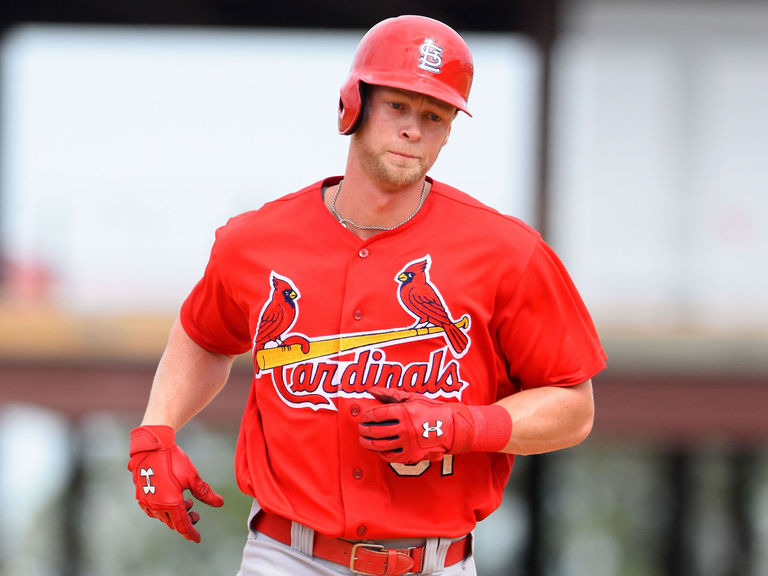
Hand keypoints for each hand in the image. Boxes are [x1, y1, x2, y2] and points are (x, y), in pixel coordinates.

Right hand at [127, 425, 223, 542]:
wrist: (151, 446)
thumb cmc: (173, 460)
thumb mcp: (192, 477)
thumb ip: (206, 493)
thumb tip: (219, 503)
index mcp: (171, 503)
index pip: (182, 526)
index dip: (191, 533)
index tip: (197, 539)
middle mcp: (156, 506)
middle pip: (172, 522)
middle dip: (185, 520)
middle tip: (195, 512)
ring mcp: (146, 501)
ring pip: (162, 517)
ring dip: (174, 514)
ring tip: (186, 502)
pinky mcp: (140, 494)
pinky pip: (152, 510)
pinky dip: (163, 509)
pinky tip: (170, 499)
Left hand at [358, 388, 475, 463]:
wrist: (451, 427)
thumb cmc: (430, 410)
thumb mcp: (412, 398)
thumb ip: (390, 394)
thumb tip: (371, 390)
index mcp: (406, 412)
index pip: (378, 414)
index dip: (367, 415)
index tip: (364, 416)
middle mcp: (406, 429)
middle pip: (376, 430)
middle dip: (364, 429)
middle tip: (361, 428)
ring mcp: (409, 444)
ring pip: (380, 445)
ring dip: (368, 442)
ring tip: (364, 439)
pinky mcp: (412, 455)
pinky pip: (390, 457)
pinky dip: (381, 453)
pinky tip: (378, 449)